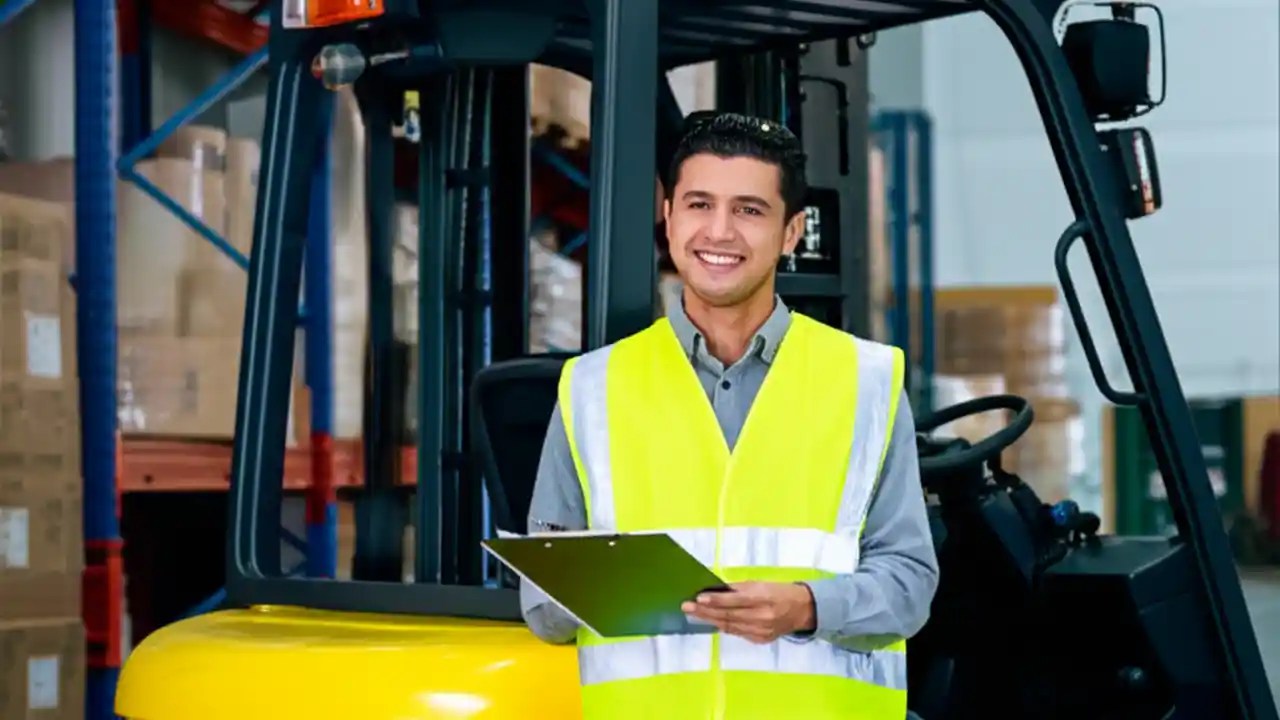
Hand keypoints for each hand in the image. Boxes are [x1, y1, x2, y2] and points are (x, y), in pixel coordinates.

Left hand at [681, 581, 815, 643]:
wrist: (803, 610)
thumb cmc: (780, 592)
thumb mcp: (762, 584)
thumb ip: (740, 588)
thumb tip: (716, 590)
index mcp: (764, 598)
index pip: (735, 600)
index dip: (716, 600)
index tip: (698, 598)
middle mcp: (762, 617)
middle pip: (728, 615)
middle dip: (705, 612)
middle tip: (686, 607)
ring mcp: (761, 631)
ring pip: (730, 626)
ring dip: (710, 620)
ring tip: (693, 614)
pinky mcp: (761, 640)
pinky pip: (737, 632)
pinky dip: (724, 626)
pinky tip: (711, 621)